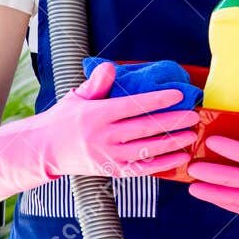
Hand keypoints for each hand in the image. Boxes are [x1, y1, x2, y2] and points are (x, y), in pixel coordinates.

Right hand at [0, 61, 198, 196]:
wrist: (44, 150)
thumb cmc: (64, 120)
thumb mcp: (77, 97)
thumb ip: (96, 84)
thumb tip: (110, 67)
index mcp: (97, 115)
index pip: (133, 106)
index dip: (157, 100)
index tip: (178, 95)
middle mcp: (103, 137)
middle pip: (145, 129)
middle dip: (172, 122)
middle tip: (194, 115)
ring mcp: (108, 156)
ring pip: (147, 150)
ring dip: (172, 143)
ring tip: (192, 135)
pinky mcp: (112, 171)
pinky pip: (142, 170)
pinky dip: (162, 164)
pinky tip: (180, 157)